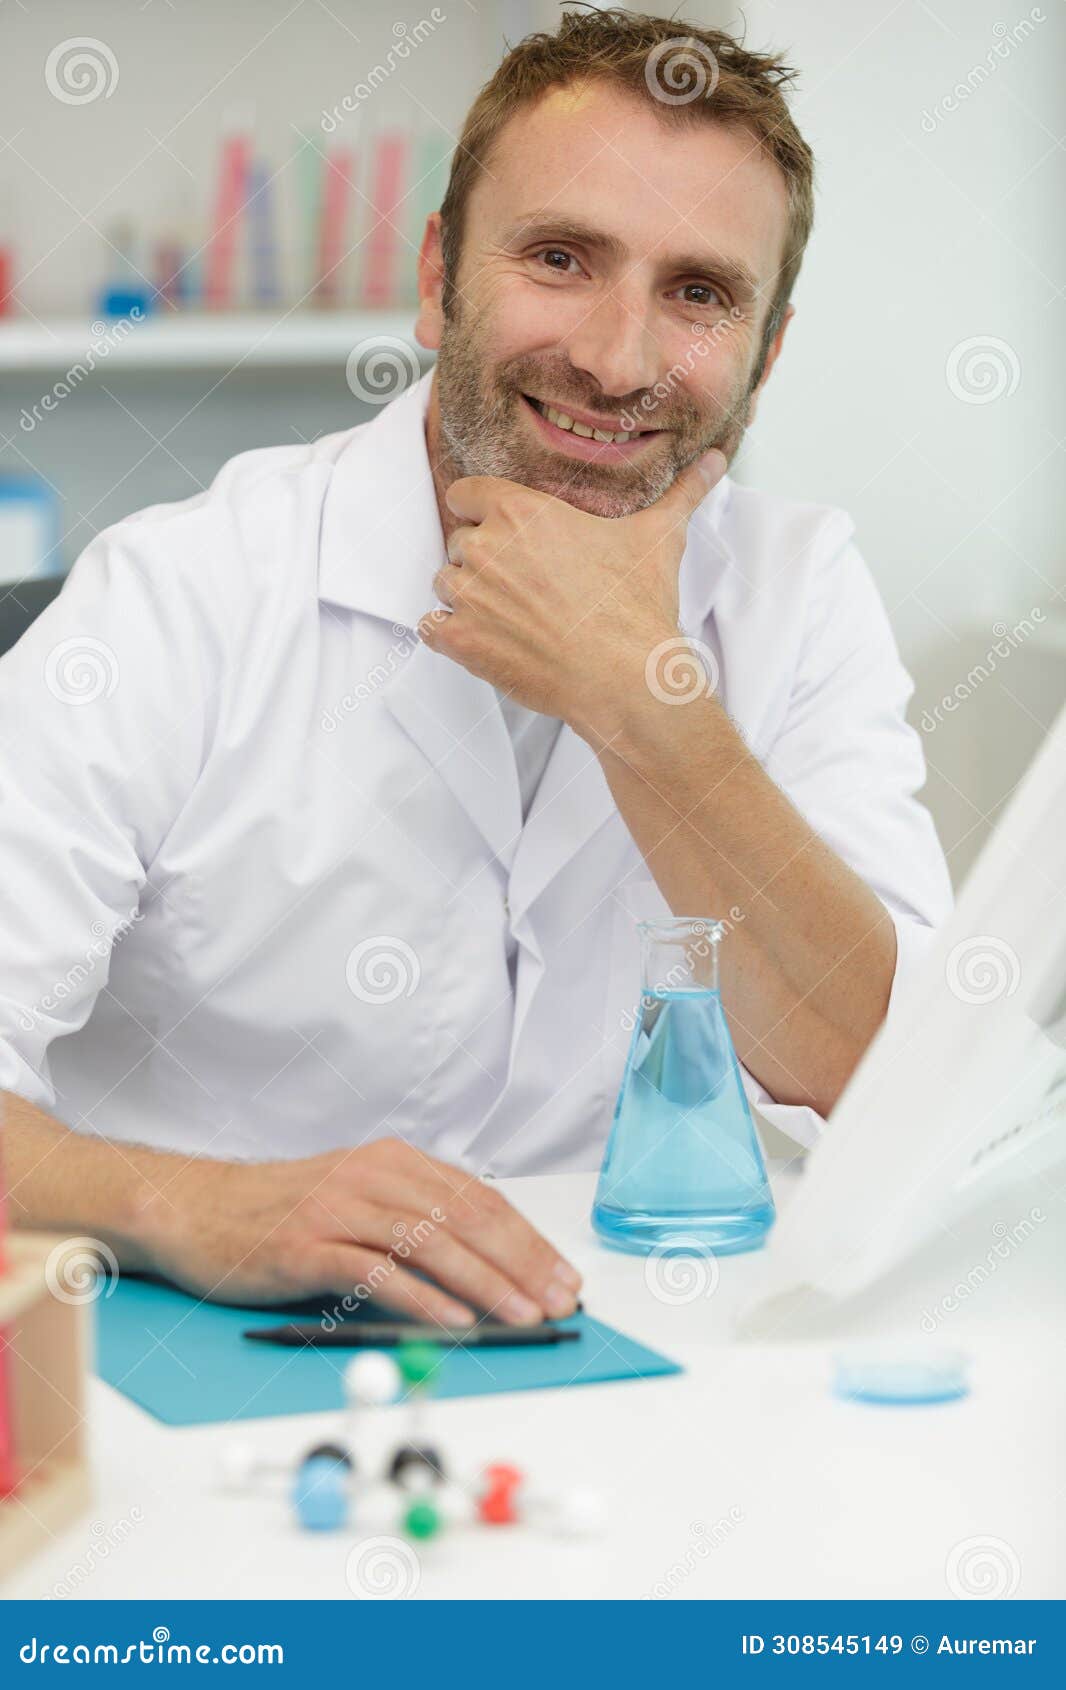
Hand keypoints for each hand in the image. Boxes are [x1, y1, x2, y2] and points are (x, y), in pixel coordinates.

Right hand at [133, 1137, 581, 1326]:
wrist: (195, 1209)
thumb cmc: (279, 1215)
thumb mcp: (357, 1201)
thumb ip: (413, 1222)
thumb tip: (486, 1269)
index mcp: (394, 1162)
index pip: (479, 1199)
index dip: (528, 1239)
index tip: (562, 1275)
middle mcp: (373, 1176)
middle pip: (466, 1218)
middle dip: (522, 1262)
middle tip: (559, 1300)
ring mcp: (339, 1207)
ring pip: (431, 1242)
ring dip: (486, 1283)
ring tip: (524, 1316)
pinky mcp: (307, 1245)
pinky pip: (377, 1272)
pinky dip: (423, 1297)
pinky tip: (456, 1319)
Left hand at [418, 449, 725, 739]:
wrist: (625, 679)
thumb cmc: (637, 606)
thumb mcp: (659, 538)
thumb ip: (682, 493)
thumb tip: (718, 460)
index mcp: (520, 511)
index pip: (465, 493)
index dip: (481, 511)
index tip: (503, 532)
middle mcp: (485, 546)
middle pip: (458, 541)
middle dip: (482, 560)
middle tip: (522, 585)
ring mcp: (468, 595)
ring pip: (444, 583)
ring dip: (466, 596)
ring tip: (508, 615)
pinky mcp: (461, 641)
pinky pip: (431, 626)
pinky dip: (449, 633)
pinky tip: (485, 640)